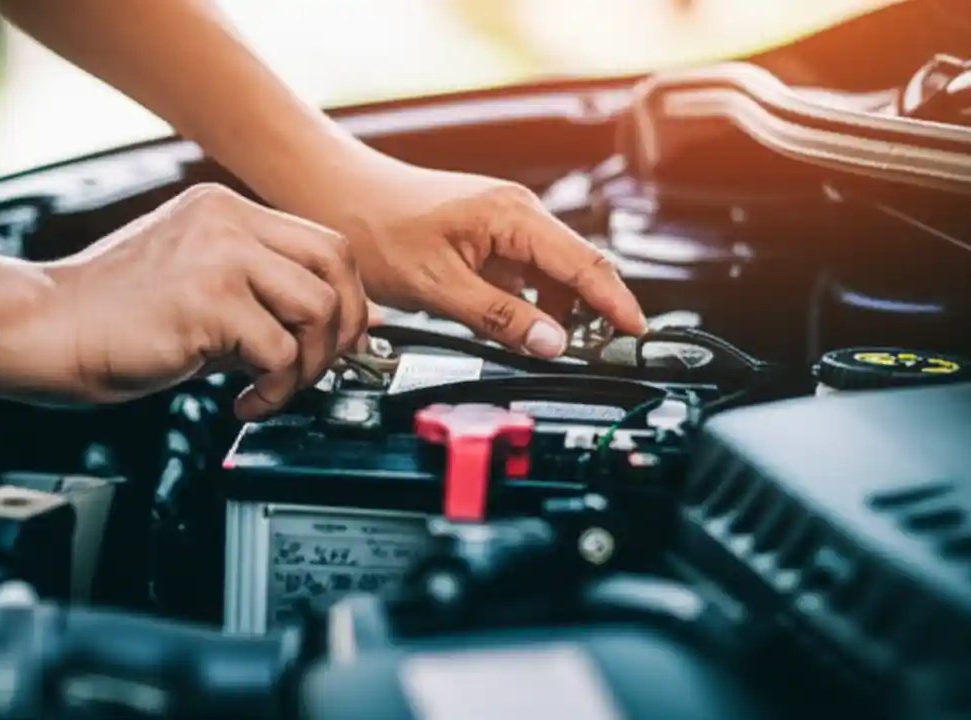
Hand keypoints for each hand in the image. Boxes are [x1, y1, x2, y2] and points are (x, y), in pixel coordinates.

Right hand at [43, 184, 365, 417]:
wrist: (43, 329)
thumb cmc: (109, 317)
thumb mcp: (193, 282)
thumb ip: (254, 294)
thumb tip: (328, 330)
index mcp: (224, 210)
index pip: (323, 244)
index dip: (348, 297)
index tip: (341, 340)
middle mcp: (226, 221)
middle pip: (337, 264)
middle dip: (345, 327)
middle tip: (321, 368)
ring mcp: (219, 256)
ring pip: (319, 308)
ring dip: (310, 365)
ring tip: (272, 389)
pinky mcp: (208, 301)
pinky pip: (280, 353)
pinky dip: (274, 390)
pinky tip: (242, 402)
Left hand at [315, 161, 645, 355]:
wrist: (334, 197)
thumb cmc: (376, 226)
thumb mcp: (438, 284)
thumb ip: (499, 317)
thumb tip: (551, 343)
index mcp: (513, 214)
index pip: (584, 262)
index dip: (615, 302)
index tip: (636, 334)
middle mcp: (516, 213)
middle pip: (575, 268)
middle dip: (589, 312)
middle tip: (598, 354)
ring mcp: (502, 225)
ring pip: (548, 277)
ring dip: (552, 312)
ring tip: (541, 346)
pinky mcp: (486, 239)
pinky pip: (522, 276)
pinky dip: (525, 305)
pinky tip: (512, 327)